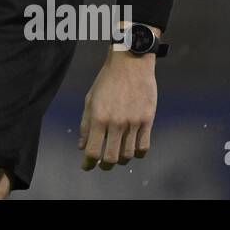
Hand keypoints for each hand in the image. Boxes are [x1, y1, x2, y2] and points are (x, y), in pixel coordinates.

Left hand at [78, 46, 157, 170]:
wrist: (130, 63)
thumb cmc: (107, 80)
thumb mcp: (90, 100)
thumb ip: (86, 124)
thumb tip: (82, 146)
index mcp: (99, 117)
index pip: (93, 151)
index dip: (88, 163)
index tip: (86, 166)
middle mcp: (116, 123)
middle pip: (111, 158)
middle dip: (104, 165)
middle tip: (102, 164)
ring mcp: (134, 122)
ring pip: (128, 155)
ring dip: (121, 159)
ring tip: (117, 155)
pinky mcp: (148, 120)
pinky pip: (144, 147)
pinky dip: (137, 154)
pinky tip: (132, 150)